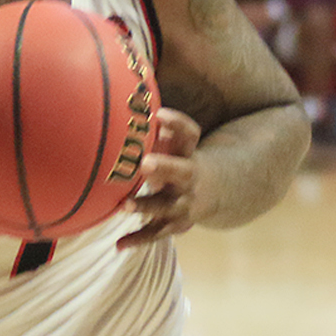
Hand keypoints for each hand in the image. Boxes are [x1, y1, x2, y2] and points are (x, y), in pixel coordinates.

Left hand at [118, 108, 206, 247]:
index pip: (190, 134)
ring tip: (123, 206)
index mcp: (190, 153)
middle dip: (164, 168)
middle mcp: (189, 178)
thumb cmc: (182, 158)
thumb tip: (127, 89)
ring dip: (146, 206)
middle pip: (181, 172)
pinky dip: (137, 239)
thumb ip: (157, 126)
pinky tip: (118, 245)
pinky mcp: (176, 224)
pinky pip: (156, 233)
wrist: (216, 191)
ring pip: (167, 206)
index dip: (176, 124)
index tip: (159, 114)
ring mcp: (184, 203)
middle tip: (144, 163)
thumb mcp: (178, 142)